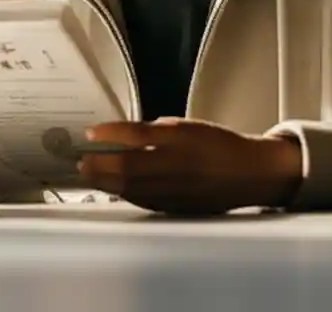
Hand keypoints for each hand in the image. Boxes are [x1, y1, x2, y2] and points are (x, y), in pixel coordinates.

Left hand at [77, 117, 302, 214]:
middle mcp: (178, 164)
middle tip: (80, 161)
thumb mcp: (188, 126)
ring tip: (88, 175)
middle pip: (128, 166)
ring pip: (132, 187)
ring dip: (105, 182)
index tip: (90, 133)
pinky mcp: (179, 206)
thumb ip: (156, 131)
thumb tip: (122, 136)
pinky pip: (144, 201)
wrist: (251, 172)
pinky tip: (113, 188)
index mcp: (181, 138)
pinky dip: (125, 194)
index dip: (109, 134)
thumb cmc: (219, 144)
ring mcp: (177, 189)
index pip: (136, 134)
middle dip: (98, 164)